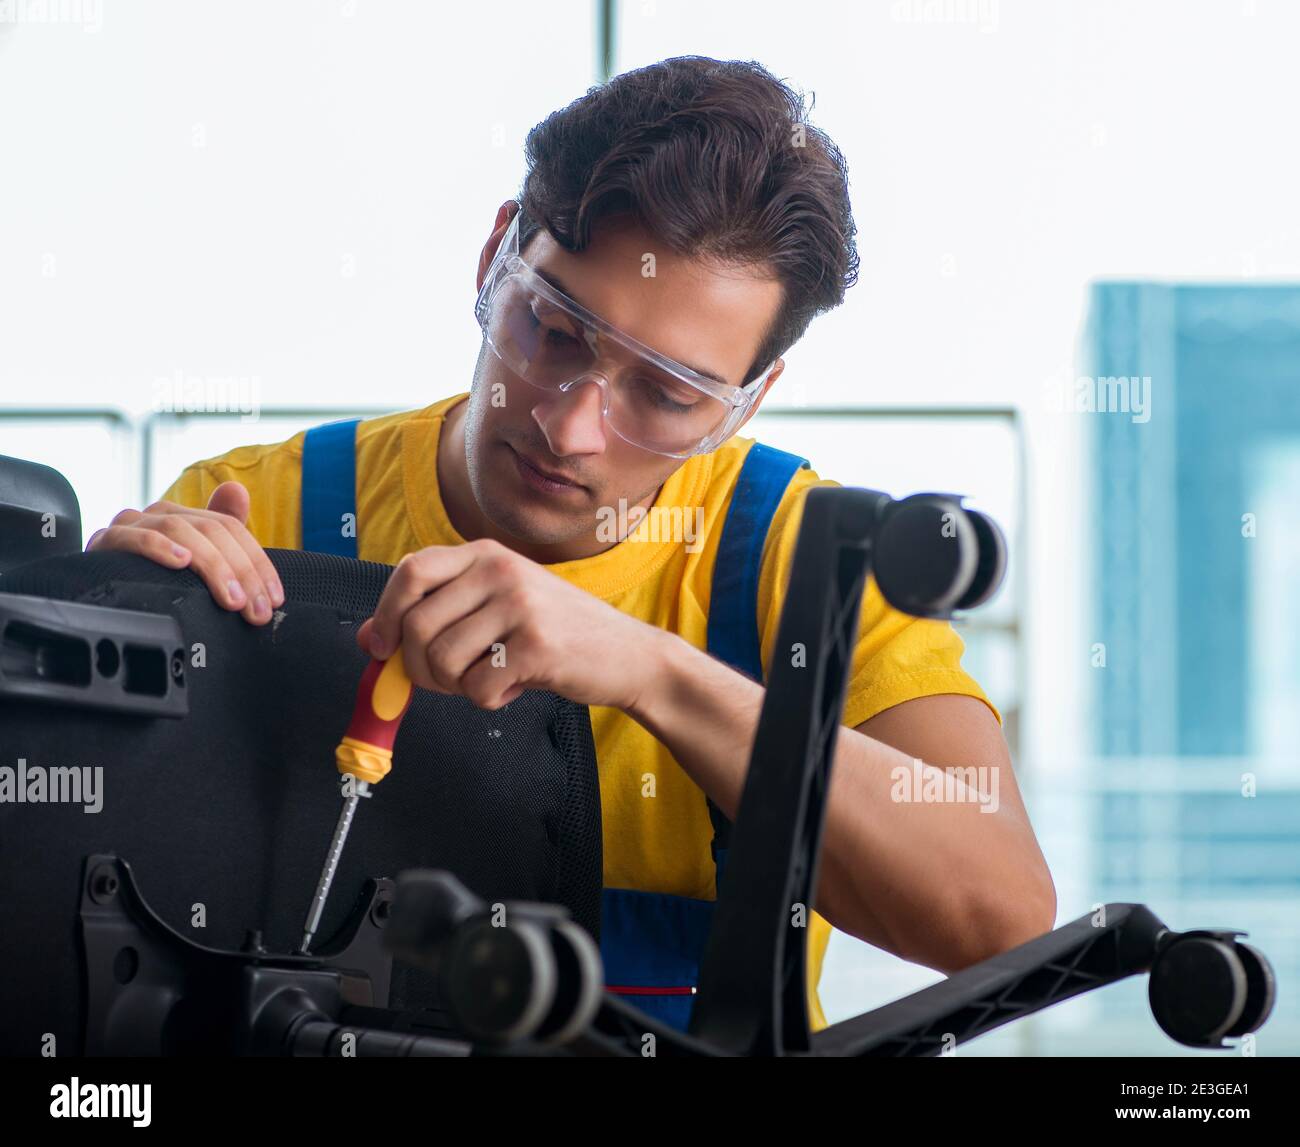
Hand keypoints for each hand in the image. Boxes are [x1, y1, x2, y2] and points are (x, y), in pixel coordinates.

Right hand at [86, 481, 283, 624]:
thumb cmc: (154, 578)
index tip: (273, 599)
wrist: (98, 591)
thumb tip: (238, 490)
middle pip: (213, 530)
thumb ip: (223, 530)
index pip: (232, 528)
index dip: (258, 563)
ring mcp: (133, 524)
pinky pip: (134, 536)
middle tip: (255, 609)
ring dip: (212, 566)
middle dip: (241, 572)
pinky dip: (159, 547)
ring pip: (181, 530)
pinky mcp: (106, 540)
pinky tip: (180, 562)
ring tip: (230, 597)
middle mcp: (162, 514)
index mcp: (188, 517)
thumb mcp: (198, 561)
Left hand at [357, 538, 668, 710]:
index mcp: (486, 554)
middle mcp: (501, 569)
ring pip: (441, 661)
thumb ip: (436, 617)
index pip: (411, 572)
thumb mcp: (494, 612)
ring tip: (493, 676)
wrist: (629, 655)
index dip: (386, 613)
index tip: (383, 647)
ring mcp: (520, 604)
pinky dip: (490, 700)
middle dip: (420, 668)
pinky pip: (478, 689)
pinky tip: (519, 684)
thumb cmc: (558, 634)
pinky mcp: (537, 644)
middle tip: (453, 678)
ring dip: (458, 686)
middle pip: (417, 626)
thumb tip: (369, 639)